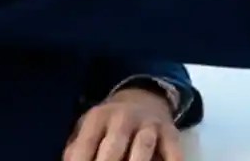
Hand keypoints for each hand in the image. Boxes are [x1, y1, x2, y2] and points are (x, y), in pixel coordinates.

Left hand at [63, 88, 181, 160]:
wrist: (145, 98)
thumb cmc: (109, 124)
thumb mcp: (89, 128)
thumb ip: (77, 150)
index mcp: (98, 118)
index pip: (85, 145)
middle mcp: (124, 118)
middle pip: (114, 145)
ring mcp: (149, 124)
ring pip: (143, 145)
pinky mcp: (170, 132)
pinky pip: (173, 150)